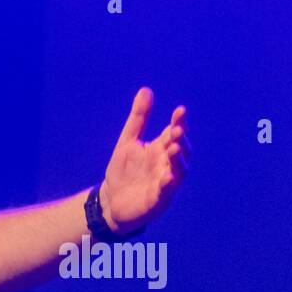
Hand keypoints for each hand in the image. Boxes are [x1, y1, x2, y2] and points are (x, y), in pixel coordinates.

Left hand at [99, 87, 189, 233]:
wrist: (110, 202)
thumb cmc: (123, 172)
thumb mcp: (128, 142)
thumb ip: (138, 119)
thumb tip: (145, 90)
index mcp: (161, 149)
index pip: (174, 132)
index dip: (179, 122)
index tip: (180, 110)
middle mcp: (168, 164)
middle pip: (181, 150)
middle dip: (181, 140)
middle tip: (177, 129)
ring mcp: (166, 182)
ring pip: (179, 170)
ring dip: (179, 160)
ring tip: (174, 149)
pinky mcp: (159, 200)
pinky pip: (167, 191)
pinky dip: (168, 184)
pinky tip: (167, 177)